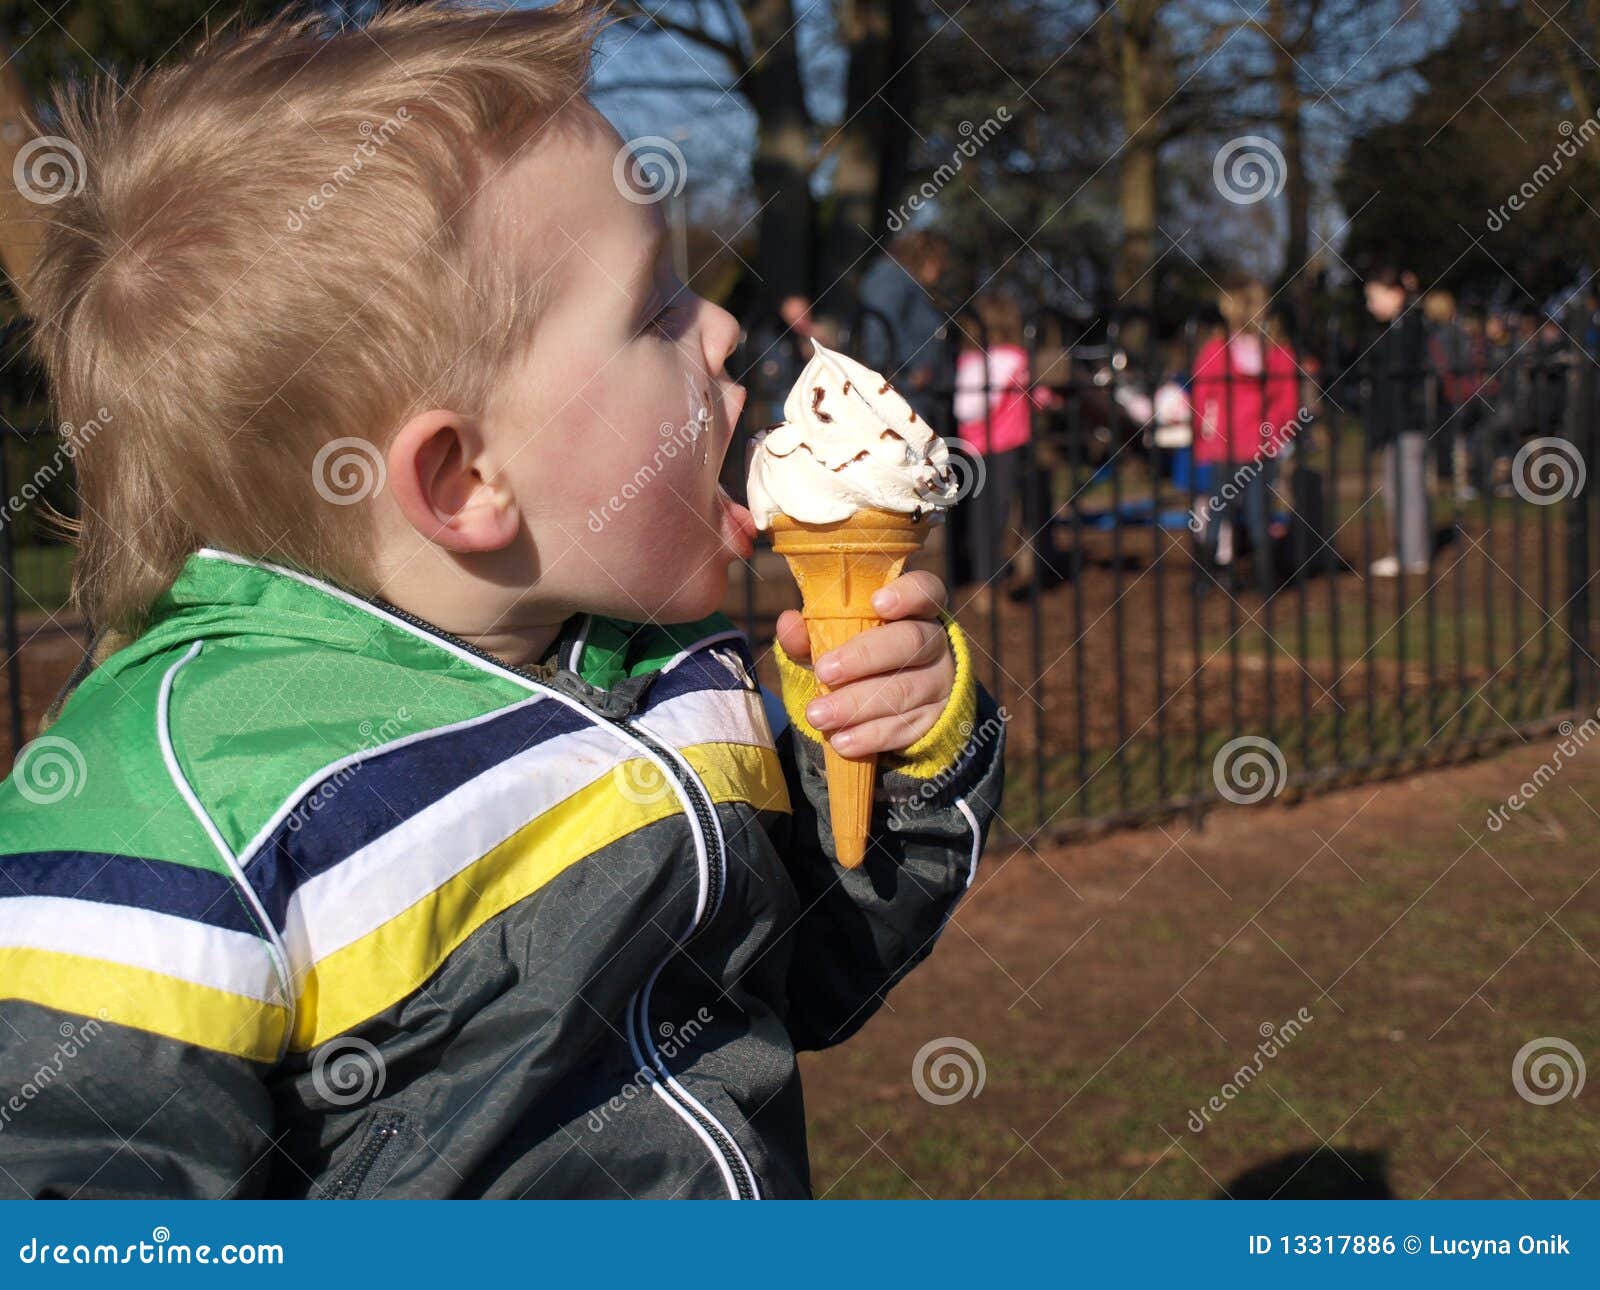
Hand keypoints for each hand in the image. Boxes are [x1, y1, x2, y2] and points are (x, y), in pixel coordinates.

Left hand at [776, 570, 954, 756]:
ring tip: (818, 716)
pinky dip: (870, 736)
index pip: (925, 591)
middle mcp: (934, 641)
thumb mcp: (833, 641)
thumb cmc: (857, 658)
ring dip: (856, 705)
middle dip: (863, 658)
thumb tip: (788, 624)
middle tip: (824, 672)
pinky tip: (842, 740)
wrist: (887, 707)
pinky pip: (905, 728)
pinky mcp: (935, 719)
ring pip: (903, 691)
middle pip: (910, 642)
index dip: (906, 594)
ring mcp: (939, 682)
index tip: (877, 603)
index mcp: (914, 609)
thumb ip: (811, 631)